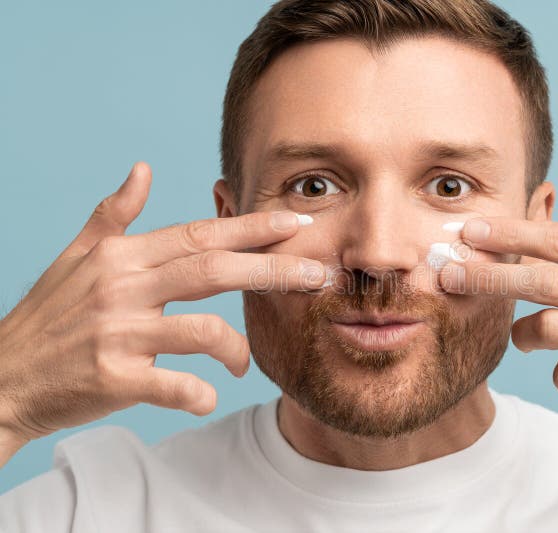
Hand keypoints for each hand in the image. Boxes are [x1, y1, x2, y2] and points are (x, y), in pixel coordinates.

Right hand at [0, 162, 324, 445]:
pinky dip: (201, 394)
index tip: (299, 222)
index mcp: (122, 255)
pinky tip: (208, 397)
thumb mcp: (76, 257)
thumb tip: (143, 169)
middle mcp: (122, 287)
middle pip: (214, 270)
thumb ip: (113, 214)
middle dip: (274, 270)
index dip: (254, 227)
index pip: (200, 233)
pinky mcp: (113, 378)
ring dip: (237, 347)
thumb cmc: (46, 319)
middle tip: (319, 276)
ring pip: (202, 331)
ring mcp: (118, 333)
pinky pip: (175, 385)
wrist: (1, 379)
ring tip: (244, 361)